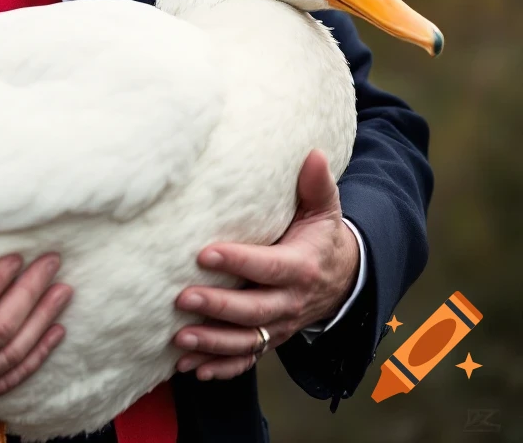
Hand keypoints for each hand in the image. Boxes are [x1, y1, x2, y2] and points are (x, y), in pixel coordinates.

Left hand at [172, 149, 358, 380]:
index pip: (268, 266)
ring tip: (180, 339)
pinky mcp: (271, 339)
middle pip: (254, 310)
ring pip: (247, 341)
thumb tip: (313, 153)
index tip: (205, 253)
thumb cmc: (321, 235)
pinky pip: (247, 359)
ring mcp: (281, 325)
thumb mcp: (324, 208)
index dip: (238, 261)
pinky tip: (191, 369)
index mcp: (302, 267)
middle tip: (183, 299)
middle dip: (218, 307)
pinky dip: (221, 368)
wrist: (342, 277)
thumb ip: (317, 184)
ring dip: (213, 343)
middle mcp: (291, 302)